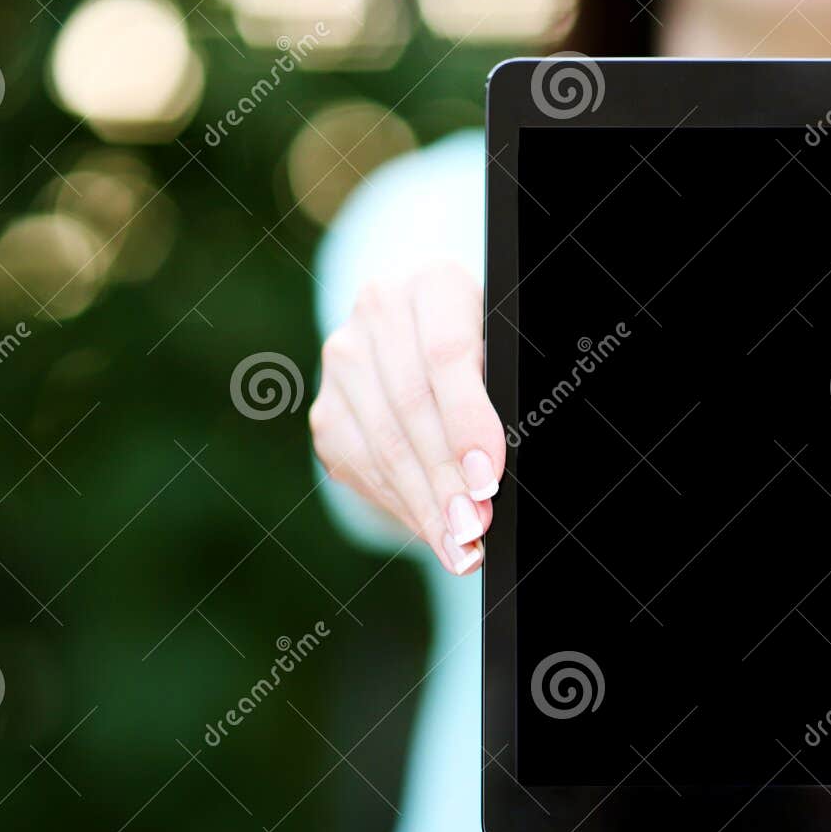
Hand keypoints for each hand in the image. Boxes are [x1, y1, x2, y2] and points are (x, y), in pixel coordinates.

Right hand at [309, 262, 504, 574]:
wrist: (427, 337)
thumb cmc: (488, 349)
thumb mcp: (503, 351)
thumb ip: (500, 391)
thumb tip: (493, 469)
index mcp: (432, 282)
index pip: (445, 356)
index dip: (467, 423)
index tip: (489, 479)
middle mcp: (377, 311)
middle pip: (411, 408)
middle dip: (447, 481)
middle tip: (477, 530)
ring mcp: (342, 359)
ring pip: (383, 444)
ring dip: (425, 507)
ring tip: (461, 549)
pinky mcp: (327, 408)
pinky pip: (360, 467)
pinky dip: (401, 507)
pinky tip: (433, 534)